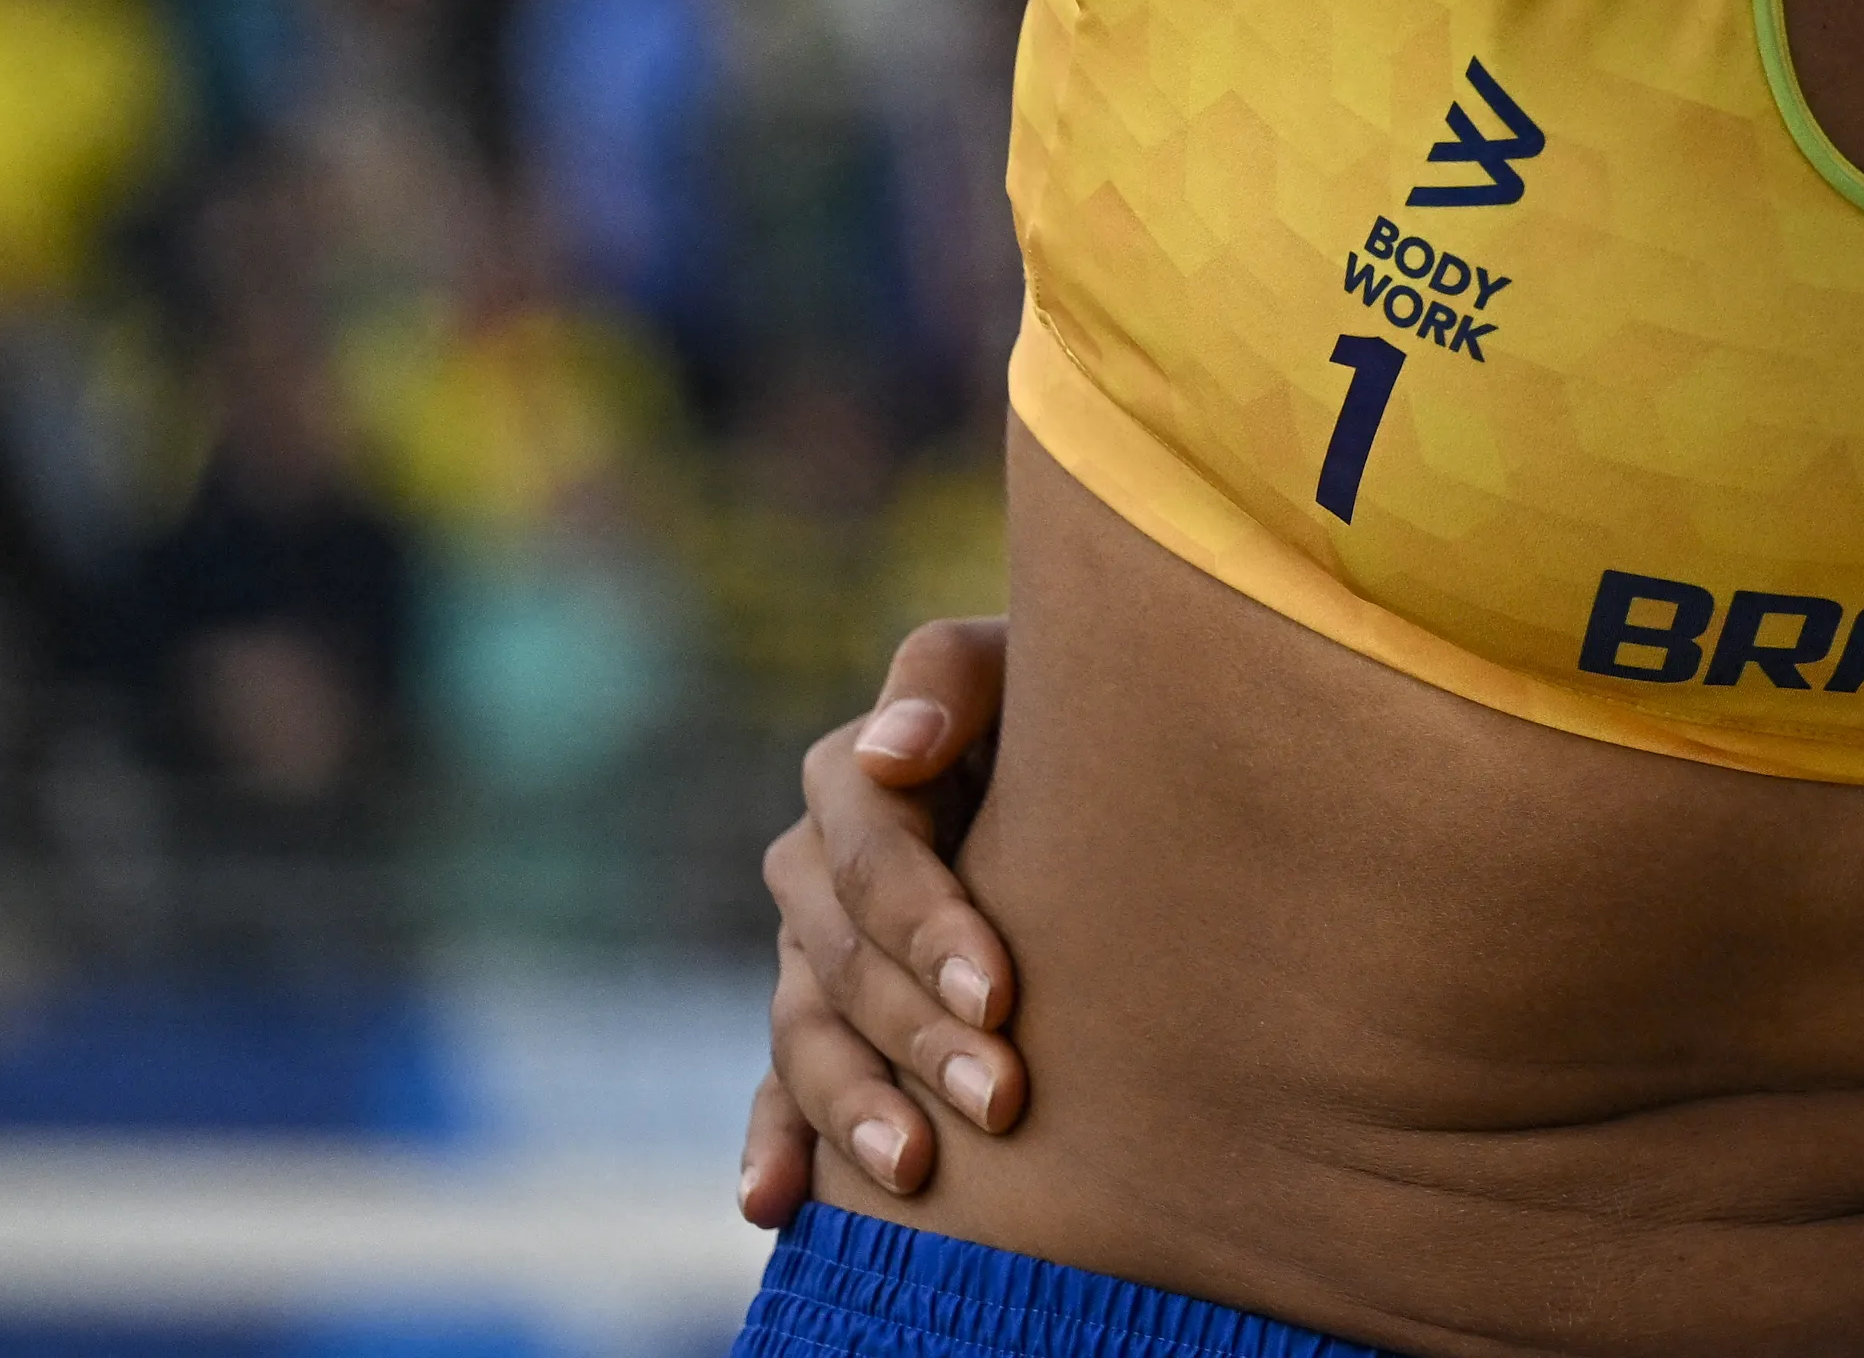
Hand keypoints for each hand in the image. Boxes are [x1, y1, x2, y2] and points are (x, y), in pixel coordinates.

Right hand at [736, 618, 1025, 1221]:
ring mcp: (810, 950)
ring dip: (856, 1108)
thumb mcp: (1023, 657)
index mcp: (854, 776)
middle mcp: (816, 867)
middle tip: (1000, 1098)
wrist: (1089, 750)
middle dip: (920, 1036)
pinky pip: (778, 1088)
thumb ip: (951, 678)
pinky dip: (774, 1145)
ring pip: (807, 1036)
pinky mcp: (821, 1020)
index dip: (929, 925)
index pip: (873, 860)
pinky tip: (775, 1207)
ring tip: (916, 1172)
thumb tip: (891, 748)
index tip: (997, 993)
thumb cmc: (1066, 697)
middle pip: (846, 963)